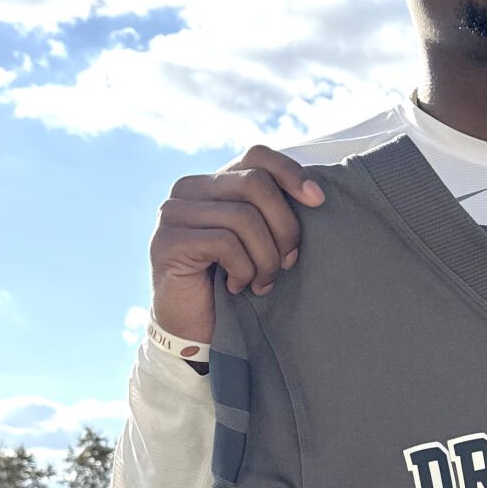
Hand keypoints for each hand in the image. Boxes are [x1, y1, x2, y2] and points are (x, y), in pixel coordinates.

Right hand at [149, 144, 324, 343]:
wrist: (196, 331)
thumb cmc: (232, 284)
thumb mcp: (258, 241)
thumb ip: (271, 211)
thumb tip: (315, 194)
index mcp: (211, 182)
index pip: (256, 155)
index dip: (291, 173)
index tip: (318, 201)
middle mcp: (187, 189)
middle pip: (256, 183)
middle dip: (284, 227)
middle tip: (288, 262)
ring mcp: (173, 213)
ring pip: (244, 218)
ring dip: (266, 258)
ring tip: (262, 282)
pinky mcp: (168, 242)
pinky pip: (225, 243)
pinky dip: (243, 269)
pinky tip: (238, 286)